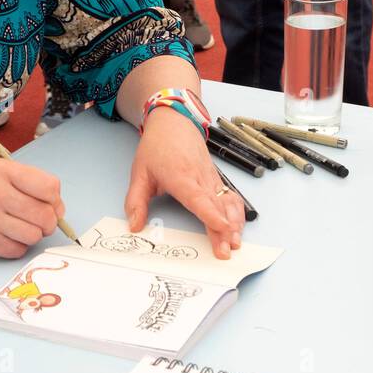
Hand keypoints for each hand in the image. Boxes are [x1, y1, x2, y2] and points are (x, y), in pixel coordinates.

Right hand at [0, 157, 63, 257]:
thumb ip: (29, 185)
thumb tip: (59, 210)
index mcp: (3, 170)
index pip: (49, 187)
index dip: (55, 200)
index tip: (50, 205)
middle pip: (45, 215)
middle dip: (47, 222)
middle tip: (37, 221)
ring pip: (34, 235)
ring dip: (31, 235)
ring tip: (17, 228)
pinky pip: (17, 250)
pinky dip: (16, 247)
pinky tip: (4, 236)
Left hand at [125, 108, 244, 258]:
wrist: (173, 122)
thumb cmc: (157, 146)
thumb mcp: (139, 173)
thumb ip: (135, 202)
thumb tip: (134, 225)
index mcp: (180, 177)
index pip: (198, 199)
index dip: (211, 215)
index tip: (222, 228)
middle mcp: (199, 177)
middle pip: (216, 206)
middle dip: (225, 230)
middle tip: (227, 251)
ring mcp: (211, 177)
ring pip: (227, 202)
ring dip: (235, 222)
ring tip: (236, 241)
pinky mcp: (216, 178)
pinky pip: (230, 196)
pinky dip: (237, 212)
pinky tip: (238, 226)